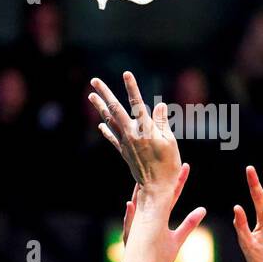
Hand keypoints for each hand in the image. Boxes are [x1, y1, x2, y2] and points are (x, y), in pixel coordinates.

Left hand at [90, 71, 180, 196]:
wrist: (156, 188)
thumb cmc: (168, 166)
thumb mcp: (170, 142)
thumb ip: (161, 123)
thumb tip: (158, 105)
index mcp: (146, 129)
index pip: (137, 103)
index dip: (132, 87)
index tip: (126, 73)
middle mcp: (132, 133)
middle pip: (115, 109)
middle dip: (104, 93)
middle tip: (94, 81)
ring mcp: (126, 143)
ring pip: (110, 120)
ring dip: (100, 107)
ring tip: (91, 96)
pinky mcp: (124, 152)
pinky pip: (112, 137)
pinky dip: (106, 129)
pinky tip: (100, 124)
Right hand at [122, 171, 205, 261]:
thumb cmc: (158, 256)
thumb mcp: (177, 238)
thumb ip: (189, 224)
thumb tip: (202, 209)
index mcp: (160, 215)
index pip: (172, 194)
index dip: (179, 181)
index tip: (186, 167)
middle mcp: (148, 216)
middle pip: (157, 194)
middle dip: (162, 179)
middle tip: (166, 161)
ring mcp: (139, 225)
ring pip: (140, 204)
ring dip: (141, 191)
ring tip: (143, 177)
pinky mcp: (132, 236)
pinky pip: (130, 224)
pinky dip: (129, 215)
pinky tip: (130, 205)